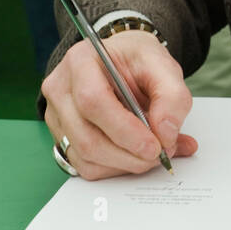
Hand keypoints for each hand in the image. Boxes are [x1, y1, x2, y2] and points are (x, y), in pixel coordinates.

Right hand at [41, 31, 197, 179]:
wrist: (122, 64)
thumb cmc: (136, 61)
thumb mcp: (163, 64)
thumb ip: (173, 96)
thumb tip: (166, 134)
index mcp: (81, 61)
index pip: (93, 101)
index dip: (125, 130)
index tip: (154, 145)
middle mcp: (61, 89)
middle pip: (86, 136)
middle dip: (129, 154)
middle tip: (161, 154)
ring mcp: (58, 116)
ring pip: (85, 156)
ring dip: (125, 164)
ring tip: (155, 154)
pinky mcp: (63, 137)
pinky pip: (86, 166)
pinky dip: (116, 168)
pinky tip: (137, 157)